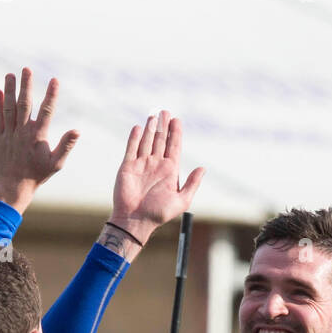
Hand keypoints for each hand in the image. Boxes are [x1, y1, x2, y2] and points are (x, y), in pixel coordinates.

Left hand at [0, 67, 78, 213]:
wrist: (13, 187)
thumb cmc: (37, 175)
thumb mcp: (56, 163)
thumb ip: (66, 145)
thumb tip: (77, 130)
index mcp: (38, 136)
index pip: (47, 111)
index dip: (51, 95)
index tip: (55, 80)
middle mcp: (22, 132)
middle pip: (25, 104)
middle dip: (26, 85)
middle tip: (27, 69)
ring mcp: (9, 134)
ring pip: (9, 108)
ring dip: (9, 90)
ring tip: (10, 75)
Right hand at [109, 110, 203, 245]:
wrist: (135, 221)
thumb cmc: (159, 214)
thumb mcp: (182, 201)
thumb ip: (192, 184)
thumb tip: (203, 168)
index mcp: (169, 171)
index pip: (174, 147)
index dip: (176, 133)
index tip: (177, 120)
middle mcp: (156, 165)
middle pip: (161, 140)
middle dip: (164, 126)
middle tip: (166, 112)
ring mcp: (141, 165)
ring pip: (147, 141)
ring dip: (151, 128)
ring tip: (154, 115)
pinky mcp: (128, 167)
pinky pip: (131, 148)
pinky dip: (135, 138)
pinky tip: (139, 127)